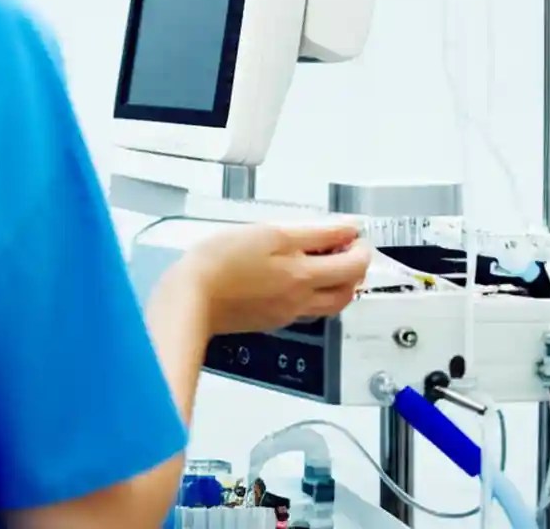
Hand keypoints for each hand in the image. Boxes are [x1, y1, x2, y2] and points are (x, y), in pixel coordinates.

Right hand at [159, 223, 369, 336]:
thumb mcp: (269, 233)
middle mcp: (301, 300)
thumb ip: (313, 232)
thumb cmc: (220, 262)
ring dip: (337, 283)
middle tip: (344, 247)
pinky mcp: (269, 320)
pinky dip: (313, 293)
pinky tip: (296, 278)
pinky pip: (304, 310)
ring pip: (329, 304)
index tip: (352, 231)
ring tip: (323, 261)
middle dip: (354, 267)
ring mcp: (285, 313)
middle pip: (347, 290)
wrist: (189, 298)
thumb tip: (346, 229)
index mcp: (304, 276)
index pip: (353, 264)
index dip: (359, 245)